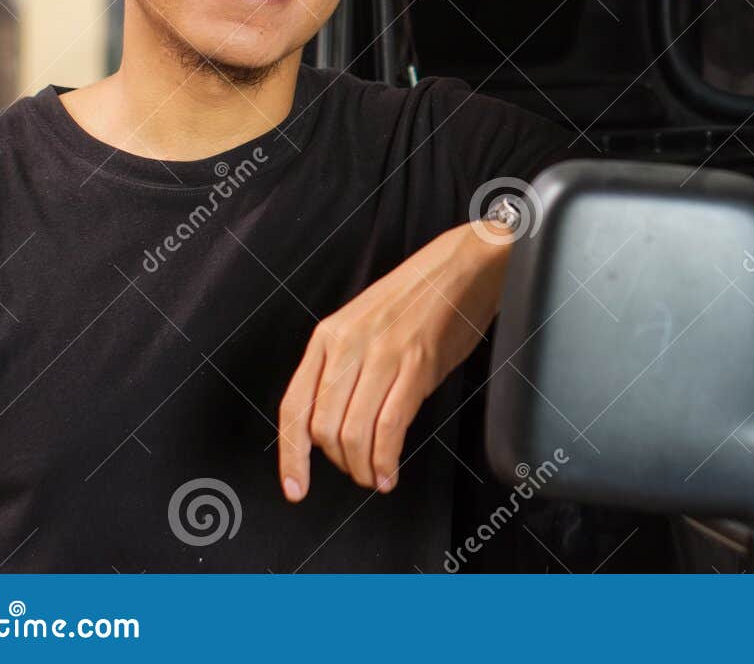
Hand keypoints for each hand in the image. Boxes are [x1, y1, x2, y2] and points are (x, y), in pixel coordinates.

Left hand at [277, 220, 509, 499]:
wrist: (462, 266)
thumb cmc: (419, 297)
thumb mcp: (364, 326)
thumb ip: (346, 369)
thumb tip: (339, 424)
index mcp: (328, 335)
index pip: (294, 405)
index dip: (290, 455)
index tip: (294, 487)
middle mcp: (347, 345)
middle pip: (322, 427)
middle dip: (339, 463)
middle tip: (357, 472)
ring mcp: (381, 354)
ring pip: (353, 433)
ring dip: (364, 468)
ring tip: (376, 476)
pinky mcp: (416, 365)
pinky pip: (389, 426)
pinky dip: (386, 460)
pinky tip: (391, 472)